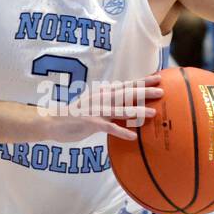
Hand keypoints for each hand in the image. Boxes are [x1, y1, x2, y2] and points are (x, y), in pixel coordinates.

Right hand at [39, 73, 162, 142]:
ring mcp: (96, 110)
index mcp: (104, 93)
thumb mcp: (94, 105)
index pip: (127, 85)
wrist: (52, 121)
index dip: (142, 81)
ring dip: (137, 111)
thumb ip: (108, 102)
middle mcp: (101, 98)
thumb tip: (121, 99)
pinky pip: (108, 127)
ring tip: (152, 113)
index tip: (158, 78)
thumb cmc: (76, 114)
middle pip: (126, 93)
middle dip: (144, 92)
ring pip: (120, 109)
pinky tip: (133, 136)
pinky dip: (121, 131)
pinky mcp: (90, 123)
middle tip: (161, 91)